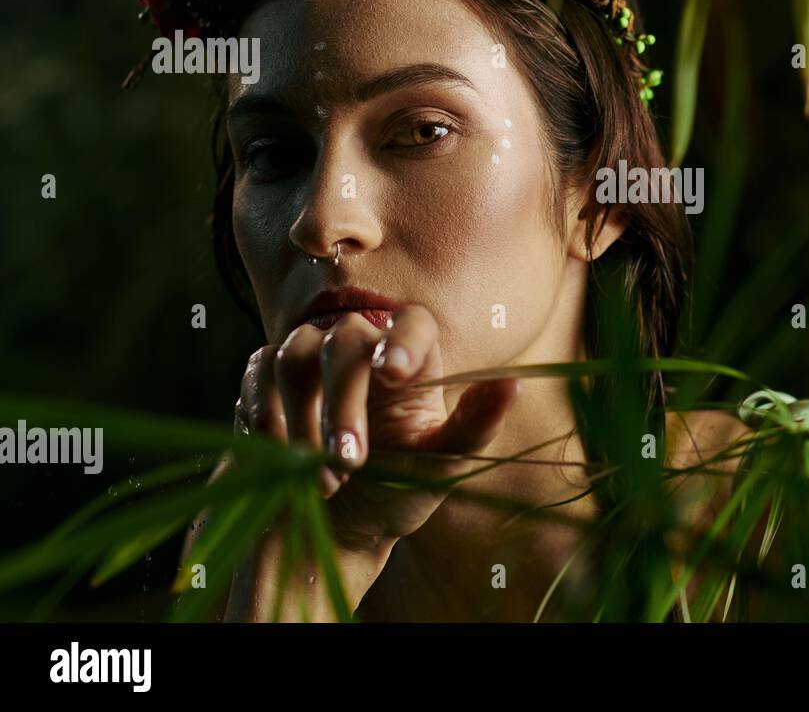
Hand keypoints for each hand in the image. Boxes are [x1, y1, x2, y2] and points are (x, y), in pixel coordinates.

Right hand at [235, 303, 517, 552]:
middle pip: (343, 340)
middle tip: (349, 463)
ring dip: (304, 420)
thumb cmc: (397, 490)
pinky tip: (286, 461)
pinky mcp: (265, 377)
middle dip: (344, 405)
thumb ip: (474, 425)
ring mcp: (309, 357)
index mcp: (413, 358)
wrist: (332, 524)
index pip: (411, 322)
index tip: (394, 373)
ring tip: (324, 480)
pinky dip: (267, 421)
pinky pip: (256, 377)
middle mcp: (361, 345)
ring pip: (293, 355)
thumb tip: (513, 384)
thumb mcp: (440, 467)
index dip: (402, 340)